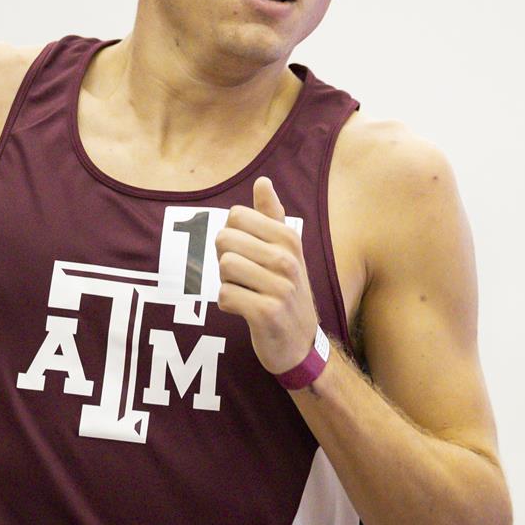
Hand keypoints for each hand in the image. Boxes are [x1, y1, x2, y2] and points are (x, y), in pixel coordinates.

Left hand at [215, 176, 321, 375]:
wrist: (300, 343)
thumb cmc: (286, 290)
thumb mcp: (286, 251)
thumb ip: (272, 215)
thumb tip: (262, 181)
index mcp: (289, 238)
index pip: (236, 216)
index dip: (232, 236)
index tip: (248, 255)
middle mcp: (288, 259)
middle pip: (225, 239)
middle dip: (225, 260)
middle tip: (245, 278)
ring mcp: (280, 287)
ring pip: (224, 267)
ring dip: (227, 282)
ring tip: (247, 293)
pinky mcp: (267, 313)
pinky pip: (225, 295)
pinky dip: (228, 304)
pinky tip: (245, 310)